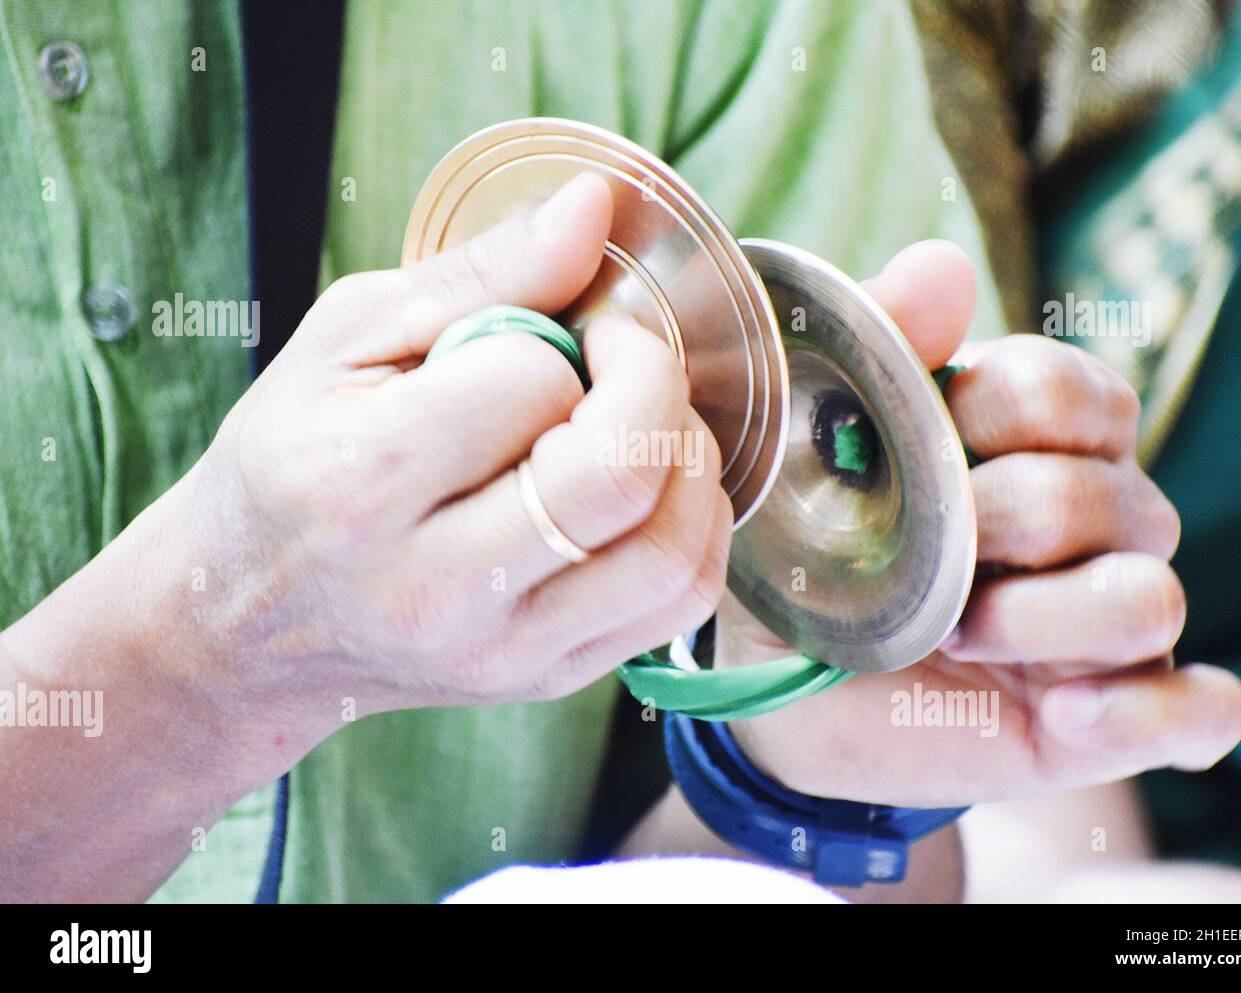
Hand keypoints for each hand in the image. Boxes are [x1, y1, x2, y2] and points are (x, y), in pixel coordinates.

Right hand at [170, 173, 728, 766]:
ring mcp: (500, 652)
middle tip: (625, 363)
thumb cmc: (289, 466)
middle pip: (618, 480)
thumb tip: (594, 204)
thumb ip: (479, 273)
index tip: (568, 329)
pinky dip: (694, 526)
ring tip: (641, 425)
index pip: (532, 384)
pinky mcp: (544, 681)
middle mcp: (436, 590)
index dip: (576, 336)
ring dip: (688, 460)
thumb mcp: (346, 340)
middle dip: (656, 387)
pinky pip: (677, 607)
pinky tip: (651, 489)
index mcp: (361, 485)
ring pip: (671, 555)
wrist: (245, 623)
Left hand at [716, 240, 1240, 806]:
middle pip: (1111, 498)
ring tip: (958, 638)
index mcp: (1025, 441)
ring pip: (1152, 600)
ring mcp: (1101, 620)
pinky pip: (1198, 712)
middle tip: (919, 564)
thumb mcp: (800, 456)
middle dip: (1004, 529)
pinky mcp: (1111, 715)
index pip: (1074, 393)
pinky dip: (1143, 714)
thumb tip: (944, 266)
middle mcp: (1087, 519)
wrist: (775, 684)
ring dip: (1047, 623)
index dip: (1005, 415)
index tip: (924, 451)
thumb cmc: (799, 553)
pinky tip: (1059, 716)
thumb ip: (875, 355)